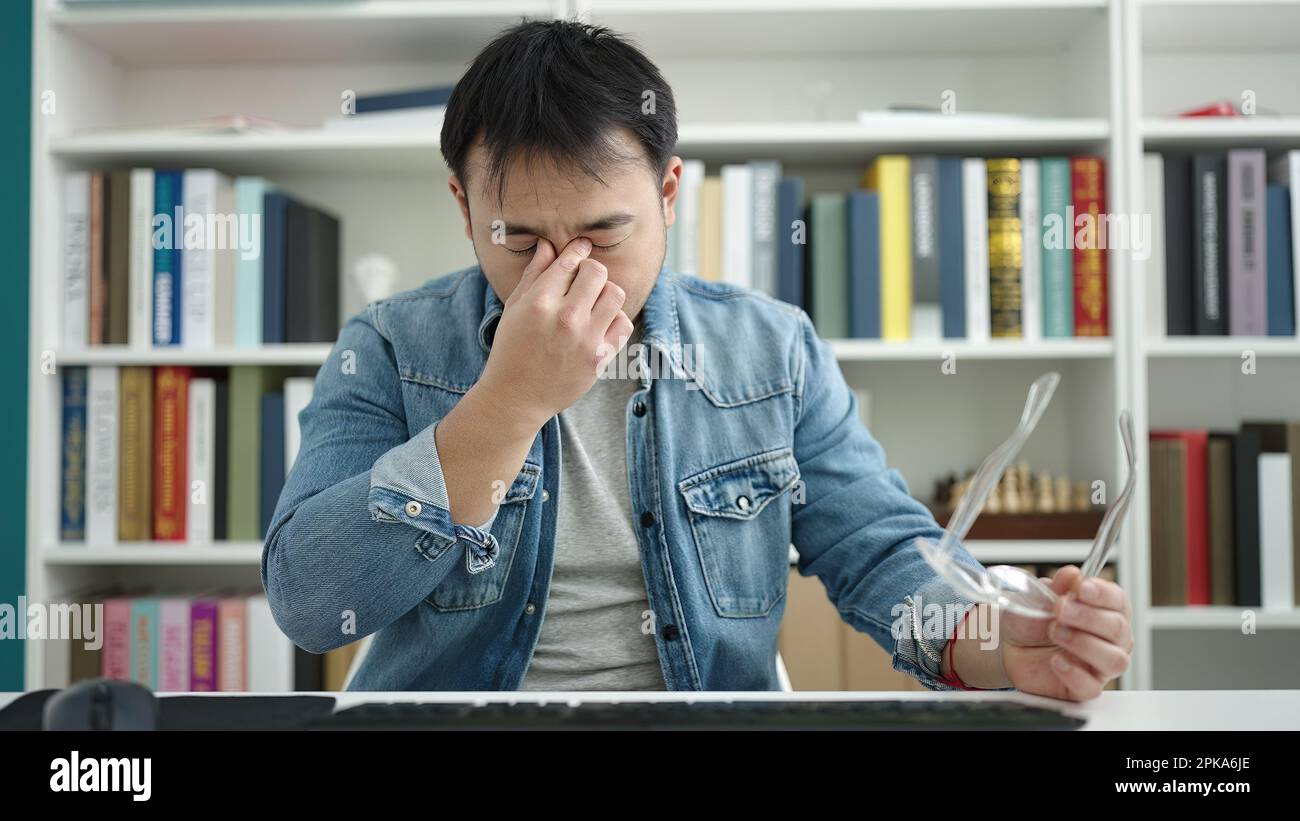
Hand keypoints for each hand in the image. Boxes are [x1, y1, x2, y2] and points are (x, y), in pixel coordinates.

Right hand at [476, 236, 634, 432]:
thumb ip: (534, 274)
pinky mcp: (600, 357)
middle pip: (596, 272)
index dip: (577, 250)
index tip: (581, 248)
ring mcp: (585, 338)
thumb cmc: (511, 349)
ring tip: (592, 303)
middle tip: (581, 282)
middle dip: (590, 271)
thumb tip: (548, 245)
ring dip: (605, 293)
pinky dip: (614, 318)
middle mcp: (565, 317)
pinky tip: (599, 323)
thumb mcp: (515, 307)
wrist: (516, 397)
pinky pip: (623, 323)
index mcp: (539, 302)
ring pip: (615, 293)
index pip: (569, 261)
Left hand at [997, 565, 1133, 701]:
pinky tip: (1056, 660)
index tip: (1082, 588)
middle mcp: (1110, 640)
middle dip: (1088, 616)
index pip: (1118, 600)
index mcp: (1104, 611)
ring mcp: (1100, 666)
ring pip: (1114, 659)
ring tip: (1055, 631)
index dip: (1104, 593)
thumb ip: (1056, 587)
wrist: (1011, 649)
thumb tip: (1072, 574)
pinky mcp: (1085, 688)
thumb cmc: (1032, 623)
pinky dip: (1074, 673)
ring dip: (1083, 643)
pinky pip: (1091, 687)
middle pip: (1118, 628)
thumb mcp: (1036, 599)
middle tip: (1060, 609)